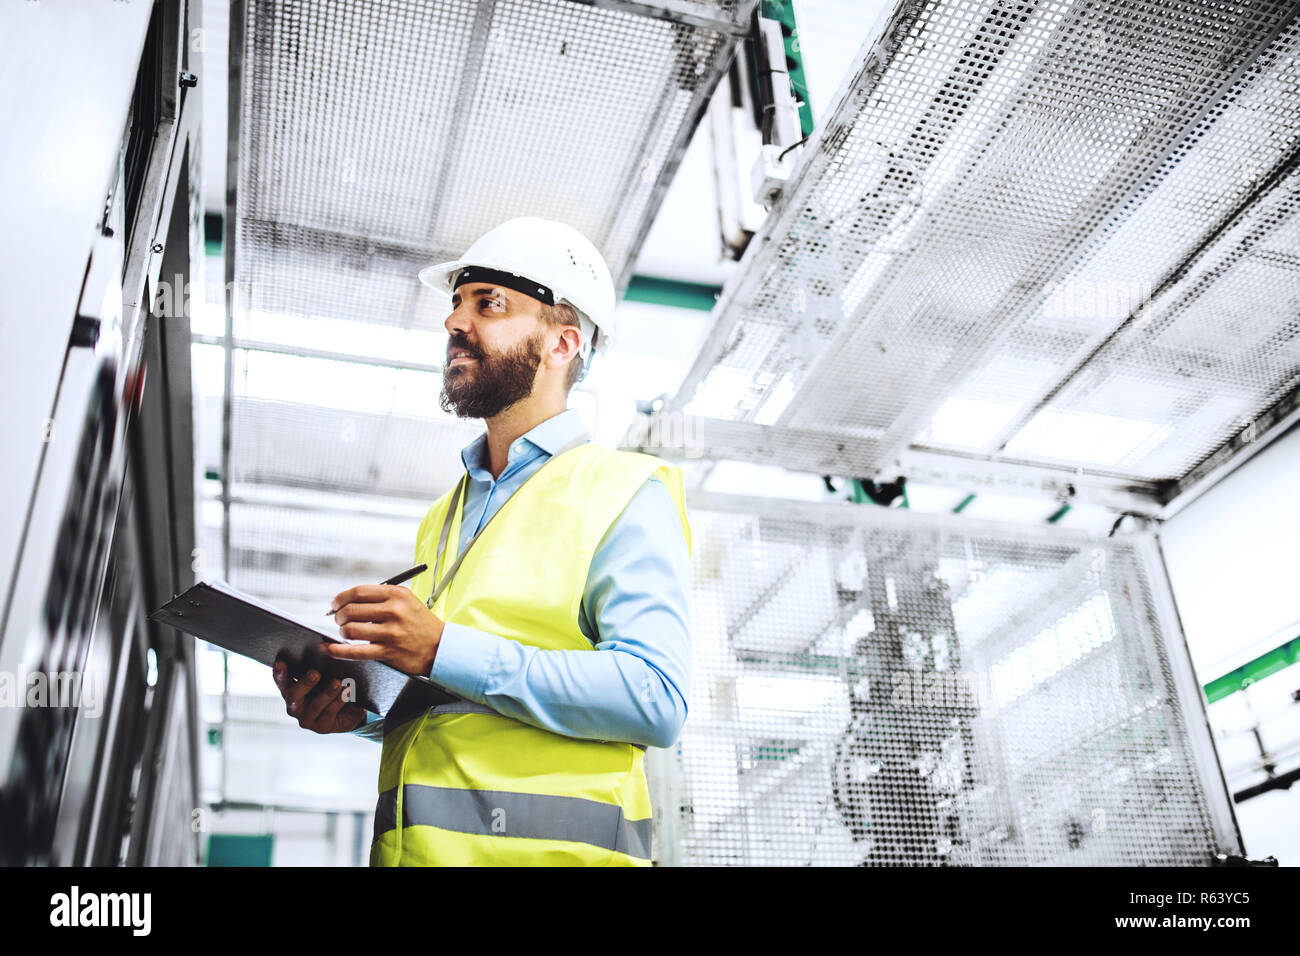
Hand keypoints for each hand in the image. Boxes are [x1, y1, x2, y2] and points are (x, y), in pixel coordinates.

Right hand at [272, 660, 365, 733]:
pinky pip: (329, 713)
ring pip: (315, 705)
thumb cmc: (334, 687)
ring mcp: (306, 718)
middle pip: (293, 695)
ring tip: (337, 682)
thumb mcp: (326, 675)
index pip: (281, 680)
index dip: (279, 672)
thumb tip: (325, 647)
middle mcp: (295, 705)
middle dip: (305, 683)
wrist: (351, 710)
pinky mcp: (321, 727)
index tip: (281, 661)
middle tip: (316, 673)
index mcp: (291, 689)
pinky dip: (338, 701)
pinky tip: (347, 693)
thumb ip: (320, 666)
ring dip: (327, 692)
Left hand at [322, 584, 445, 676]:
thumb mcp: (407, 600)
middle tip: (339, 618)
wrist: (440, 646)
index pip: (359, 592)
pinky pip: (354, 652)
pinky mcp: (387, 652)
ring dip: (341, 631)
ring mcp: (390, 633)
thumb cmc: (420, 623)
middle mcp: (393, 612)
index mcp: (397, 595)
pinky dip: (336, 650)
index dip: (341, 597)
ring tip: (344, 632)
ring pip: (350, 630)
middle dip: (338, 615)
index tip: (335, 603)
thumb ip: (381, 596)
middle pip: (351, 610)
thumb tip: (349, 599)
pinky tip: (328, 648)